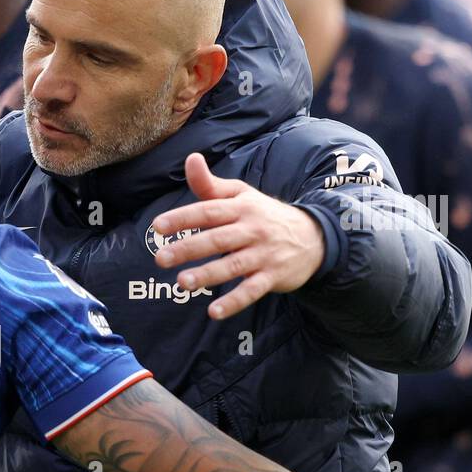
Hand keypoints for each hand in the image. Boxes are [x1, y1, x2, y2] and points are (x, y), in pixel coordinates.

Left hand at [150, 153, 325, 319]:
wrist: (314, 237)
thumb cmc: (264, 215)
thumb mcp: (241, 196)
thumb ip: (211, 185)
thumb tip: (190, 158)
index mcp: (241, 208)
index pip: (208, 211)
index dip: (182, 218)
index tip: (157, 226)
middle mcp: (252, 229)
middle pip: (217, 238)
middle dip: (188, 248)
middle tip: (160, 258)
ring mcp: (263, 254)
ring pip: (233, 265)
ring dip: (207, 275)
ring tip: (182, 282)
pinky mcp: (273, 276)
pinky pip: (252, 290)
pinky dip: (234, 302)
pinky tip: (214, 312)